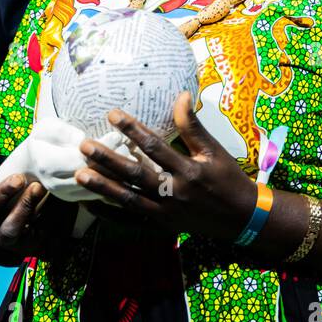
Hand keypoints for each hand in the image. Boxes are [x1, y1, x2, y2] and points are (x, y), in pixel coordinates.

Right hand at [0, 172, 75, 258]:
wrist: (24, 221)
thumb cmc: (3, 202)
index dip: (2, 195)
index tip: (18, 178)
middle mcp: (4, 238)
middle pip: (10, 229)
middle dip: (24, 207)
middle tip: (38, 186)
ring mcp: (26, 245)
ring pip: (33, 238)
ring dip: (44, 217)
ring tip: (50, 192)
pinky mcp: (45, 250)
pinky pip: (54, 240)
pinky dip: (61, 221)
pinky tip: (67, 203)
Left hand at [75, 92, 256, 241]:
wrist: (241, 218)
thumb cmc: (228, 179)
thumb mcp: (214, 150)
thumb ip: (193, 125)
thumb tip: (182, 94)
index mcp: (189, 171)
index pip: (155, 147)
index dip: (133, 130)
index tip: (112, 114)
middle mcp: (175, 193)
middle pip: (136, 175)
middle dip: (109, 160)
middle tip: (84, 146)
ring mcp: (167, 213)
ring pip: (129, 200)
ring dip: (104, 187)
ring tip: (80, 175)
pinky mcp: (162, 227)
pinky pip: (131, 223)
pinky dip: (111, 216)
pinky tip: (91, 205)